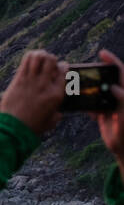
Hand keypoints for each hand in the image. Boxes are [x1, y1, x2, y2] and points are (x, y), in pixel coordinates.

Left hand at [0, 50, 65, 135]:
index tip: (61, 67)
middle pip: (51, 61)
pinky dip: (30, 56)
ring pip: (38, 57)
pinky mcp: (18, 79)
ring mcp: (31, 80)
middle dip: (51, 58)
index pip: (64, 72)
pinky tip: (31, 58)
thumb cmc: (34, 126)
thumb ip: (57, 113)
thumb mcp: (52, 121)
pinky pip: (25, 61)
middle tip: (48, 63)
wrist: (14, 126)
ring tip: (40, 58)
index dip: (64, 66)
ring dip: (40, 55)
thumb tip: (58, 111)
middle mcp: (45, 85)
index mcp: (57, 95)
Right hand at [94, 49, 123, 164]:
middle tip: (84, 72)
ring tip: (84, 97)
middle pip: (108, 79)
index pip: (122, 75)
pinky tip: (90, 114)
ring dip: (89, 93)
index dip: (113, 62)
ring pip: (98, 91)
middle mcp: (120, 97)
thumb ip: (122, 102)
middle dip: (96, 76)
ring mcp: (112, 104)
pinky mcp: (104, 111)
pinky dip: (88, 106)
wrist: (123, 151)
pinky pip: (93, 103)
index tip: (102, 54)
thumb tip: (114, 87)